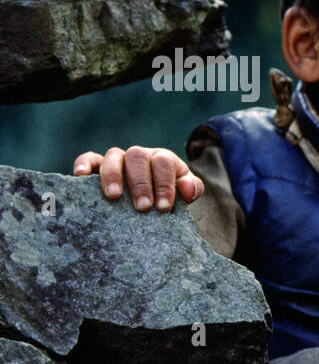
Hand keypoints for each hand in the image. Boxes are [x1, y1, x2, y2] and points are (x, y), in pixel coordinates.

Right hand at [72, 146, 203, 210]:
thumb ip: (192, 189)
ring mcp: (119, 159)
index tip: (163, 207)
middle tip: (142, 207)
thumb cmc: (168, 196)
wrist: (152, 197)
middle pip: (138, 157)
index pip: (164, 163)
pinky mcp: (98, 165)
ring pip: (113, 156)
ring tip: (113, 196)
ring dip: (113, 175)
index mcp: (163, 159)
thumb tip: (186, 188)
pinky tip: (81, 176)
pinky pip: (89, 158)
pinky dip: (84, 164)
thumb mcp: (185, 192)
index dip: (164, 184)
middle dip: (141, 183)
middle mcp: (140, 156)